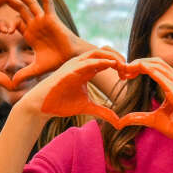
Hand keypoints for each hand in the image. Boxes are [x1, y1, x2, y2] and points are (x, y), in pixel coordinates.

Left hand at [7, 0, 87, 84]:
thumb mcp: (36, 68)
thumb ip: (24, 74)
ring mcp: (42, 20)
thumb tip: (11, 84)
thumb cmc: (57, 61)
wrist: (71, 58)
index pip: (15, 24)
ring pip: (29, 4)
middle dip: (8, 2)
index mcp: (29, 34)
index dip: (5, 22)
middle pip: (19, 10)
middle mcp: (34, 25)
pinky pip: (46, 2)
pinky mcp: (51, 17)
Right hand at [15, 50, 133, 129]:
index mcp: (87, 70)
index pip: (107, 59)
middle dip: (120, 57)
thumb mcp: (87, 107)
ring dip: (113, 57)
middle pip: (105, 51)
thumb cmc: (61, 104)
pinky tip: (112, 65)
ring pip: (98, 52)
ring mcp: (74, 65)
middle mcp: (81, 64)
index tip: (129, 77)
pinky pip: (87, 61)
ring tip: (123, 66)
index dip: (120, 65)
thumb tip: (118, 121)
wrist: (42, 106)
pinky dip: (101, 61)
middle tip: (129, 70)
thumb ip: (103, 111)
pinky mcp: (69, 70)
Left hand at [111, 58, 172, 146]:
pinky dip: (151, 71)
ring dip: (142, 64)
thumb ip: (138, 117)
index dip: (140, 65)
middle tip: (123, 69)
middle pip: (157, 62)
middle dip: (138, 62)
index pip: (157, 66)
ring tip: (127, 69)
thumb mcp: (153, 120)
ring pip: (160, 66)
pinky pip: (164, 78)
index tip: (126, 73)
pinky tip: (140, 69)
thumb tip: (121, 121)